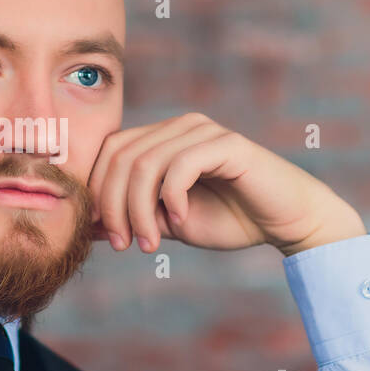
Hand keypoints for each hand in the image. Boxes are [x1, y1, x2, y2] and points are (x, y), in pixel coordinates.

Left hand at [86, 112, 366, 256]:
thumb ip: (132, 216)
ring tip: (148, 243)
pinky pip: (181, 165)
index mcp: (162, 138)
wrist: (286, 221)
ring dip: (138, 209)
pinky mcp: (227, 144)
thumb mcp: (169, 222)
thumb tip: (83, 225)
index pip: (110, 152)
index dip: (97, 192)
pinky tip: (179, 221)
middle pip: (121, 156)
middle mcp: (180, 127)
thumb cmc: (230, 219)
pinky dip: (172, 197)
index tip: (101, 235)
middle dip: (113, 205)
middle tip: (121, 243)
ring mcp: (203, 131)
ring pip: (146, 162)